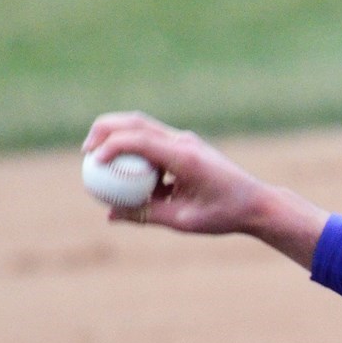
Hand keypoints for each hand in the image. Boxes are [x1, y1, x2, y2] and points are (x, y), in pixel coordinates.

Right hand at [81, 112, 329, 266]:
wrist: (255, 203)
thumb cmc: (223, 214)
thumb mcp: (182, 220)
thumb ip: (145, 215)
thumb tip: (109, 215)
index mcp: (185, 157)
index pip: (138, 140)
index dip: (110, 147)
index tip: (92, 163)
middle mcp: (184, 141)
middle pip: (134, 122)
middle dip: (105, 131)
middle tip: (86, 152)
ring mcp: (185, 140)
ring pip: (142, 125)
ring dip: (117, 135)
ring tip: (98, 157)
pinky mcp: (185, 145)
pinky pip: (152, 141)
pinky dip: (134, 149)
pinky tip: (125, 173)